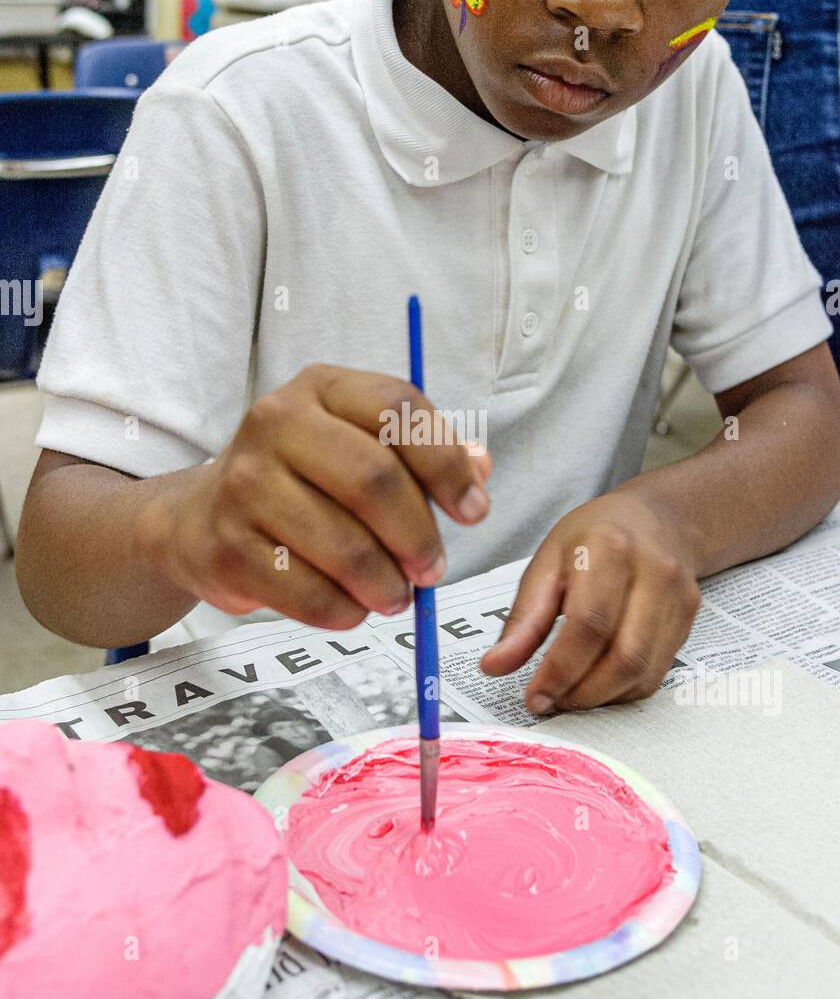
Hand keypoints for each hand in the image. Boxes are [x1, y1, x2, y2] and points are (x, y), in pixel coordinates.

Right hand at [135, 365, 491, 628]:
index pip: (398, 408)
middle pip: (373, 479)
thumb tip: (479, 470)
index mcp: (321, 388)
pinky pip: (306, 593)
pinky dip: (345, 611)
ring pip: (344, 546)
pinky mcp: (228, 547)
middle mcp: (276, 423)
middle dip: (418, 535)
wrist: (201, 516)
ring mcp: (245, 484)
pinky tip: (354, 608)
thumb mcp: (359, 444)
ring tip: (397, 595)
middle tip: (433, 570)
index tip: (473, 511)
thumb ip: (423, 454)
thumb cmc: (301, 478)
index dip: (446, 464)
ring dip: (387, 584)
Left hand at [480, 489, 700, 711]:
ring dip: (602, 697)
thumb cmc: (594, 537)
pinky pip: (656, 672)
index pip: (588, 624)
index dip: (560, 670)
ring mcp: (678, 597)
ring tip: (569, 695)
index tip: (535, 697)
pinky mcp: (689, 619)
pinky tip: (597, 683)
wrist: (657, 518)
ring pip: (643, 672)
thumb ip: (523, 617)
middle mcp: (653, 571)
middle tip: (550, 702)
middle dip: (582, 693)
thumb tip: (495, 666)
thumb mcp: (547, 561)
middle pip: (624, 656)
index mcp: (609, 548)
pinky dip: (622, 690)